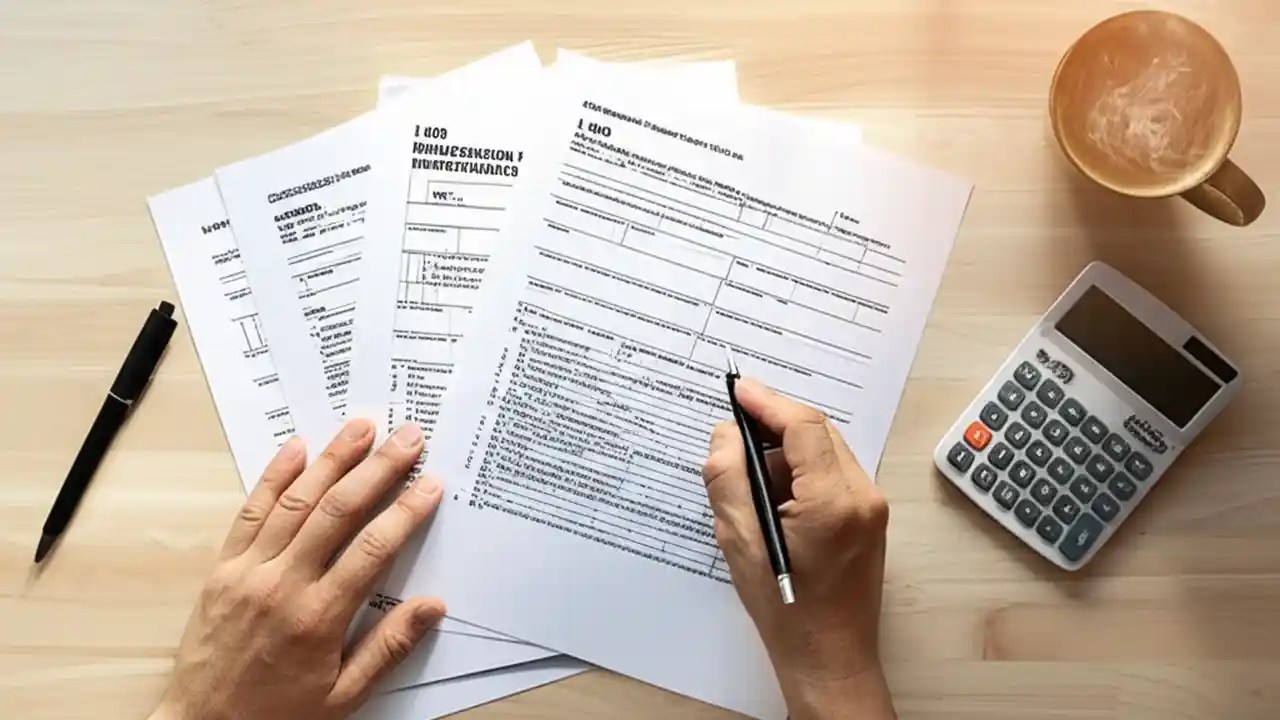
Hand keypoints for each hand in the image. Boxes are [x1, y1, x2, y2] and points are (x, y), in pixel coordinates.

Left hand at [150, 419, 444, 719]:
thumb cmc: (278, 717)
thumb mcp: (344, 697)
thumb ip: (389, 648)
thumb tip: (433, 607)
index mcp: (318, 618)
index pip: (371, 550)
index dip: (405, 512)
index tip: (430, 484)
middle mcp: (282, 585)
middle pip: (338, 512)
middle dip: (377, 469)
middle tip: (407, 437)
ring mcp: (248, 572)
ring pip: (296, 502)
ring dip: (331, 460)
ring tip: (361, 427)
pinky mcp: (222, 569)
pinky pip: (250, 513)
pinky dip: (274, 477)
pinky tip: (297, 448)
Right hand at [703, 379, 894, 719]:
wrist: (830, 659)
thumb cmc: (786, 611)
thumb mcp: (740, 543)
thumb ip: (728, 480)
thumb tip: (726, 433)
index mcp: (834, 501)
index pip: (803, 427)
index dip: (767, 403)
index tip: (737, 390)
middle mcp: (862, 497)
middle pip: (817, 434)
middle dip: (773, 427)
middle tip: (732, 433)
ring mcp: (871, 508)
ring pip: (824, 453)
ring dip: (785, 454)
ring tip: (746, 480)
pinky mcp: (868, 519)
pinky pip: (831, 476)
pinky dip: (799, 475)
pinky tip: (770, 500)